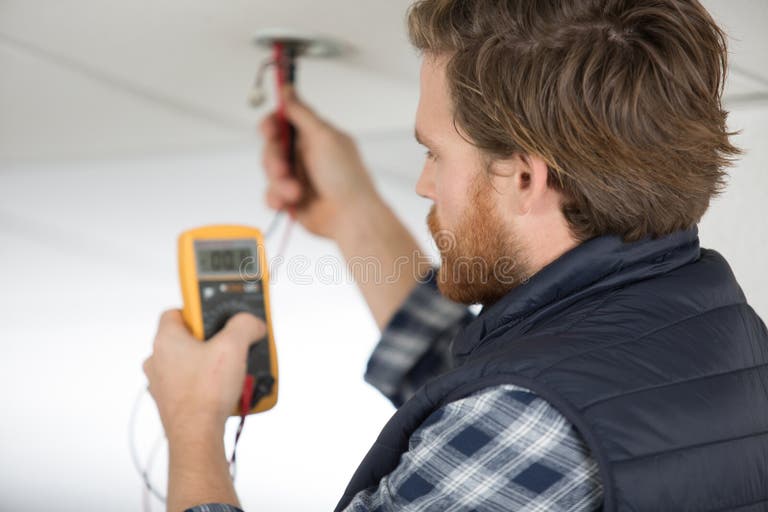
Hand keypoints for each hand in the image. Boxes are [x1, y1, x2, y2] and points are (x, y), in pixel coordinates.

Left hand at [142, 310, 265, 439]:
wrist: (197, 437)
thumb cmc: (205, 394)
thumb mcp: (234, 347)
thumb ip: (244, 325)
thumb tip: (252, 323)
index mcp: (166, 340)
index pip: (178, 312)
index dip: (199, 311)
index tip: (217, 316)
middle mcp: (158, 361)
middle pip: (189, 339)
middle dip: (213, 342)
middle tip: (232, 347)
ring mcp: (163, 384)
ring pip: (191, 364)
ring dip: (212, 365)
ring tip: (234, 372)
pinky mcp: (172, 403)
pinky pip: (193, 386)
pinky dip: (209, 386)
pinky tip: (226, 392)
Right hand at [261, 86, 379, 238]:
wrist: (350, 217)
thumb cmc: (346, 178)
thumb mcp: (323, 136)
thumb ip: (301, 112)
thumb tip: (289, 89)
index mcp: (315, 136)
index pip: (285, 121)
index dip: (272, 123)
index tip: (269, 130)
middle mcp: (305, 155)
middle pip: (272, 146)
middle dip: (274, 158)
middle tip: (283, 168)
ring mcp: (298, 177)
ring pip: (269, 172)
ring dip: (278, 182)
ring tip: (295, 191)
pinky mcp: (291, 198)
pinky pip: (271, 193)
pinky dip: (277, 197)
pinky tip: (289, 201)